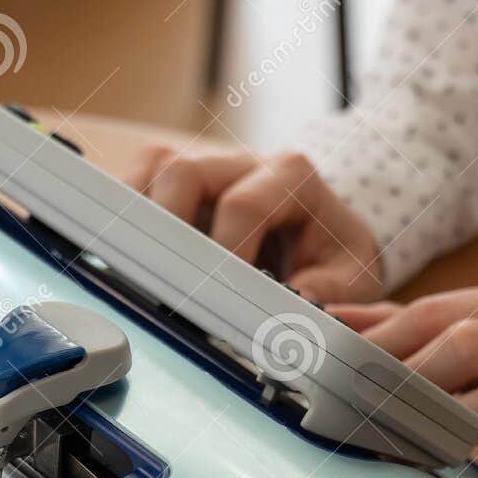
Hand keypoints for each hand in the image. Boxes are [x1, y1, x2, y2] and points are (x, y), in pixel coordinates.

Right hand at [122, 146, 384, 304]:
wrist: (325, 236)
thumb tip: (291, 314)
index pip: (242, 205)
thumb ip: (326, 294)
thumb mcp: (351, 277)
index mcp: (290, 176)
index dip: (224, 253)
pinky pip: (138, 182)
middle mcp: (241, 163)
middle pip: (182, 173)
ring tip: (137, 268)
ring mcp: (205, 167)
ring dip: (137, 218)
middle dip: (167, 231)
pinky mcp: (177, 183)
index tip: (217, 299)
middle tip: (168, 285)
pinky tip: (126, 253)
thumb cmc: (334, 255)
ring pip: (151, 168)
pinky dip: (126, 216)